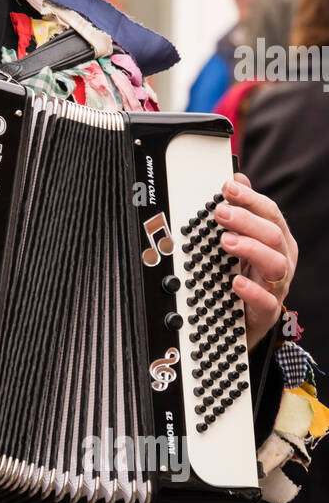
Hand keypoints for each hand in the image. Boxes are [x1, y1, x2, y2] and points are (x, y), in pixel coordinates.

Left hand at [214, 172, 297, 350]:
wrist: (243, 323)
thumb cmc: (246, 277)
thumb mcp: (245, 243)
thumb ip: (243, 212)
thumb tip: (238, 179)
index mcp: (278, 241)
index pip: (270, 214)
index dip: (250, 199)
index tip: (227, 188)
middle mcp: (282, 261)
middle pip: (273, 235)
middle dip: (246, 220)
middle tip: (220, 213)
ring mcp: (277, 287)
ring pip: (275, 264)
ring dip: (250, 249)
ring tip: (226, 242)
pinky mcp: (267, 312)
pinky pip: (266, 302)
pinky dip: (252, 291)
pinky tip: (236, 282)